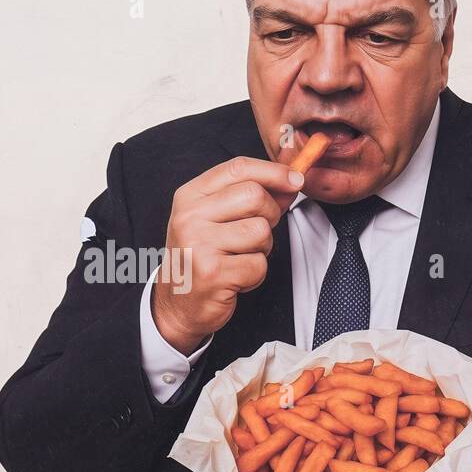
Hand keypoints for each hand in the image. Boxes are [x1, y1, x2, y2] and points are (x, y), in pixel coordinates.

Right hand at [152, 156, 304, 354]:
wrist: (176, 303)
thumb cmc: (200, 256)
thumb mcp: (214, 218)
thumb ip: (248, 196)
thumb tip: (291, 181)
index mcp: (189, 196)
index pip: (238, 167)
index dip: (273, 172)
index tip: (295, 180)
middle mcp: (190, 217)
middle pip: (254, 196)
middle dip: (270, 214)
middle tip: (258, 232)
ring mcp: (199, 245)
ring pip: (260, 231)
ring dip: (262, 248)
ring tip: (240, 257)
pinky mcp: (212, 273)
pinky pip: (258, 264)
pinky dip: (255, 274)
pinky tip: (236, 277)